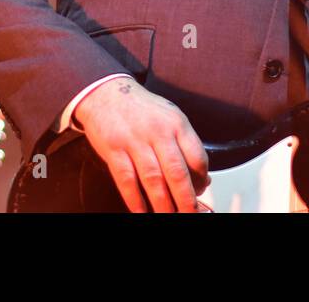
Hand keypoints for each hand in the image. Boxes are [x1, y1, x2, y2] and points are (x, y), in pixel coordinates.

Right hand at [73, 76, 209, 212]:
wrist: (106, 92)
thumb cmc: (142, 109)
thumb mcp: (170, 117)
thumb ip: (185, 145)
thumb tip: (202, 178)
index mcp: (176, 123)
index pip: (197, 157)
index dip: (202, 180)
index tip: (202, 192)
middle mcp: (158, 132)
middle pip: (176, 172)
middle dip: (186, 200)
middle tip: (191, 214)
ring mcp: (135, 141)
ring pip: (153, 180)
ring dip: (162, 205)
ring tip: (168, 216)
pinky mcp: (114, 149)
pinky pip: (127, 180)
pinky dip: (135, 200)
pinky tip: (142, 211)